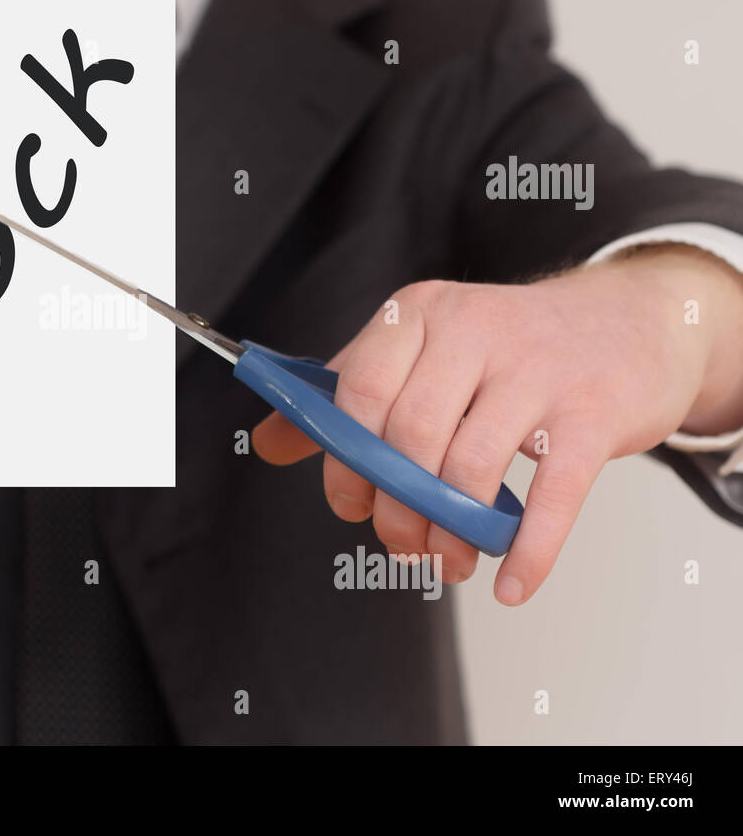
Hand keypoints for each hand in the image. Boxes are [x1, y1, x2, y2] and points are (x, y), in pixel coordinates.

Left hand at [252, 246, 742, 604]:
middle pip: (410, 436)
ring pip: (471, 468)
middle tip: (401, 542)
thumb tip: (267, 442)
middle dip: (396, 507)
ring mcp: (538, 370)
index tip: (350, 503)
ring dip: (451, 533)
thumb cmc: (509, 346)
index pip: (359, 392)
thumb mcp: (420, 348)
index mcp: (419, 314)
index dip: (345, 461)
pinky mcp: (595, 413)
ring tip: (448, 558)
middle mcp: (474, 330)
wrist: (630, 319)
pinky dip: (527, 550)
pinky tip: (511, 583)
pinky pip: (552, 495)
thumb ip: (343, 395)